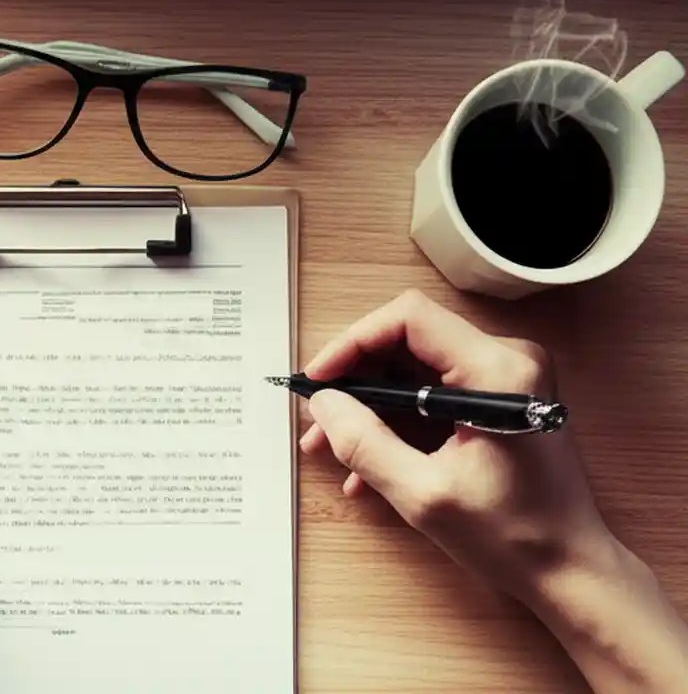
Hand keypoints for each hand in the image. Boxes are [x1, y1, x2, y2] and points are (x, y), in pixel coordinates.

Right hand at [300, 289, 609, 598]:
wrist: (569, 568)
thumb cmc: (511, 535)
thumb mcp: (423, 493)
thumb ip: (365, 442)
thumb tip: (322, 404)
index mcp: (497, 372)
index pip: (409, 319)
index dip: (353, 342)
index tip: (318, 381)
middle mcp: (507, 361)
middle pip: (409, 340)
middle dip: (355, 377)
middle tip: (319, 416)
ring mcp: (506, 379)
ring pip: (415, 367)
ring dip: (370, 402)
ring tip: (330, 444)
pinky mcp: (501, 400)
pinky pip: (434, 392)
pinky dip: (397, 418)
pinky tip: (367, 461)